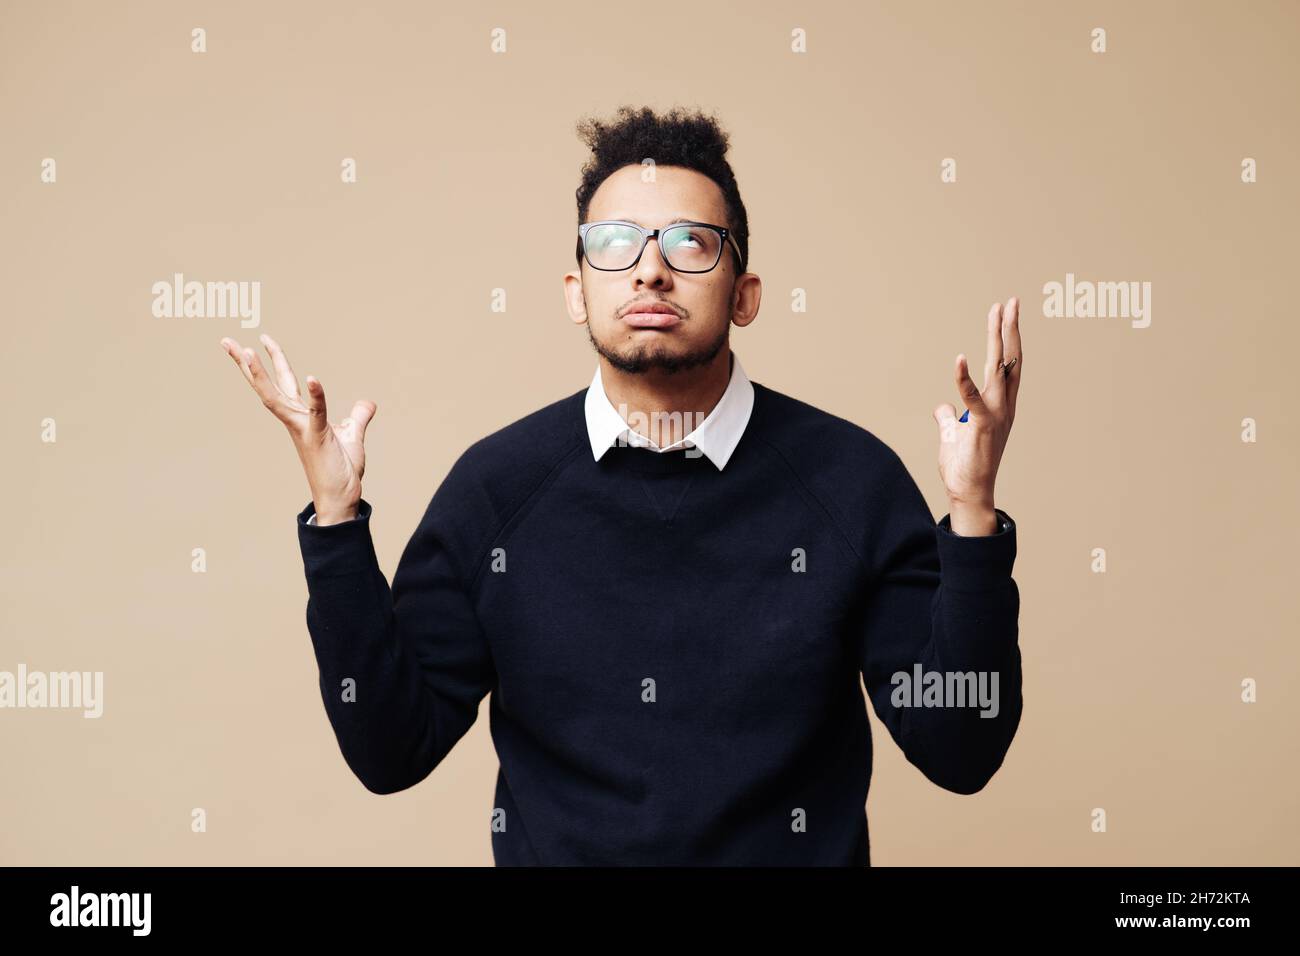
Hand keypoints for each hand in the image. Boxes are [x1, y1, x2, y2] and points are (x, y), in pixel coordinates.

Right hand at [220, 334, 375, 523]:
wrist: (341, 499)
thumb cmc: (341, 470)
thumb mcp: (352, 436)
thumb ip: (358, 418)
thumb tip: (365, 404)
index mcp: (301, 417)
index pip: (282, 384)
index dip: (272, 362)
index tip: (258, 341)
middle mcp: (296, 421)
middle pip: (268, 385)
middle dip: (248, 363)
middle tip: (226, 341)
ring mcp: (304, 428)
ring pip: (277, 397)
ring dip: (261, 374)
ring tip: (248, 350)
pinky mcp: (318, 437)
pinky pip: (316, 412)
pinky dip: (316, 395)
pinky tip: (312, 377)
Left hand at [932, 297, 1022, 510]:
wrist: (969, 493)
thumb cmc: (965, 466)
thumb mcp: (954, 436)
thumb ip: (949, 418)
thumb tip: (941, 408)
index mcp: (1000, 405)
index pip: (1007, 365)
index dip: (1008, 338)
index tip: (1007, 313)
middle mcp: (1005, 406)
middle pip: (1009, 359)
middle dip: (1009, 329)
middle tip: (1011, 301)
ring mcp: (997, 415)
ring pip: (1000, 369)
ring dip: (998, 339)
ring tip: (998, 312)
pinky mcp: (982, 426)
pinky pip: (973, 399)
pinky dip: (965, 379)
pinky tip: (961, 358)